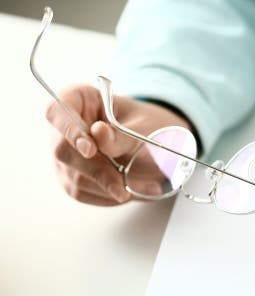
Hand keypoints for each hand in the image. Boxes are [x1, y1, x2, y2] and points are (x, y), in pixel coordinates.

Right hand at [46, 84, 191, 205]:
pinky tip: (131, 193)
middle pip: (63, 151)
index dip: (69, 130)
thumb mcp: (144, 124)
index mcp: (77, 99)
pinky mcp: (71, 177)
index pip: (57, 111)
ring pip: (74, 177)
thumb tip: (98, 134)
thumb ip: (122, 133)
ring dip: (109, 188)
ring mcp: (64, 155)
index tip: (90, 149)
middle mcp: (63, 127)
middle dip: (98, 171)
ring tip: (146, 188)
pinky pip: (82, 192)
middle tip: (124, 186)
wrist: (157, 143)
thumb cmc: (148, 124)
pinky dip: (108, 197)